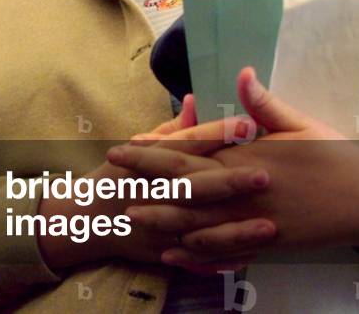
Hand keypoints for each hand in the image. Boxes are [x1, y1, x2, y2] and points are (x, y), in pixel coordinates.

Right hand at [104, 118, 272, 269]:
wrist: (89, 218)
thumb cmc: (120, 177)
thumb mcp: (139, 147)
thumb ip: (173, 129)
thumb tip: (195, 100)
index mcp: (149, 161)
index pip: (185, 145)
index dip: (215, 134)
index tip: (248, 123)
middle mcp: (154, 191)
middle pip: (193, 186)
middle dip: (228, 182)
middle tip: (264, 175)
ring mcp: (157, 224)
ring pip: (198, 227)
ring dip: (233, 229)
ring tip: (269, 226)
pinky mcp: (163, 250)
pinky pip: (196, 257)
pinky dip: (222, 258)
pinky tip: (251, 255)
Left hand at [127, 68, 358, 269]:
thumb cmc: (336, 157)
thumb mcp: (301, 124)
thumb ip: (264, 104)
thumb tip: (242, 72)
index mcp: (246, 160)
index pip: (189, 154)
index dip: (153, 152)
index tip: (124, 147)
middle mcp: (243, 193)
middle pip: (184, 190)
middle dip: (145, 185)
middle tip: (109, 182)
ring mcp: (253, 222)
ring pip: (199, 225)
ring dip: (163, 221)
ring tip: (131, 218)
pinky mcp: (267, 244)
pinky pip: (225, 253)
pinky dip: (198, 255)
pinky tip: (175, 256)